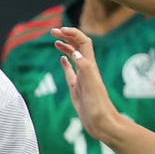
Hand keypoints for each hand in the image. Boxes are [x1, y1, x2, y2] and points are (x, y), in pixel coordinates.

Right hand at [56, 26, 125, 143]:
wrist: (102, 123)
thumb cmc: (98, 106)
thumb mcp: (91, 85)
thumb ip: (83, 67)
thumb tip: (73, 52)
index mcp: (90, 66)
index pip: (83, 42)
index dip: (73, 33)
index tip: (60, 30)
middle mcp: (87, 69)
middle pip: (77, 46)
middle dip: (67, 36)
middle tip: (52, 31)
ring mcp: (82, 78)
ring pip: (73, 57)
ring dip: (65, 46)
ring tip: (55, 40)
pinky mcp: (77, 89)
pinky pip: (70, 72)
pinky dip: (66, 63)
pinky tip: (61, 60)